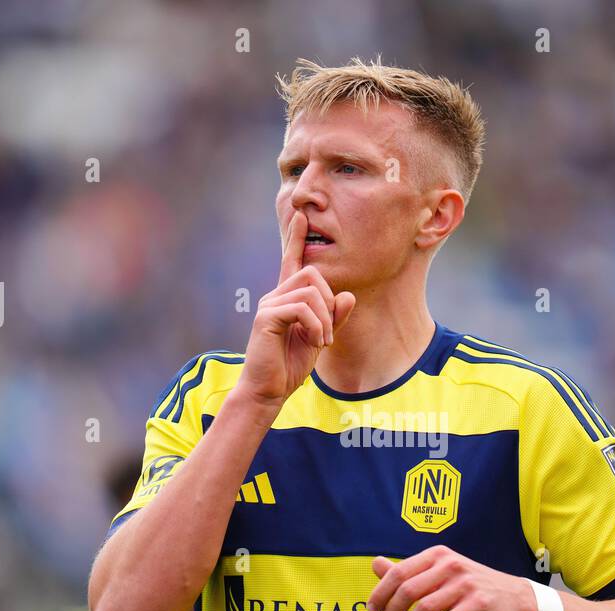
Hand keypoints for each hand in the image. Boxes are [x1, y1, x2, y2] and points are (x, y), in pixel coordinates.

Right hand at [237, 210, 357, 408]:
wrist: (268, 391)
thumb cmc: (290, 366)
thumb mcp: (320, 339)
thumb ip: (334, 318)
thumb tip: (347, 295)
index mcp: (286, 299)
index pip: (292, 262)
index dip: (295, 239)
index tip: (300, 215)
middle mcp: (275, 296)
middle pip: (312, 275)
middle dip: (329, 303)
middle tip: (328, 333)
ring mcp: (268, 305)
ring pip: (311, 292)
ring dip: (325, 319)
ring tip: (321, 342)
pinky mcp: (266, 317)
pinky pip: (302, 308)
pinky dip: (316, 326)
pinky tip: (314, 342)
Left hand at [367, 545, 539, 610]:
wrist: (514, 596)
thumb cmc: (470, 586)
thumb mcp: (439, 572)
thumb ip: (408, 571)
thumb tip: (375, 564)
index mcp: (437, 555)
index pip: (398, 572)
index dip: (380, 593)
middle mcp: (450, 565)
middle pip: (407, 591)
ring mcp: (465, 584)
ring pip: (424, 609)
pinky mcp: (478, 604)